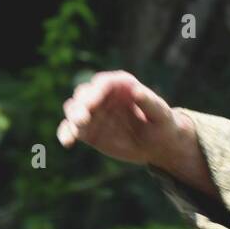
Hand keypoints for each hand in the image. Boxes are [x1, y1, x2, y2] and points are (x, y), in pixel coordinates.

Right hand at [56, 70, 188, 166]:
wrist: (158, 145)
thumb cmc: (163, 125)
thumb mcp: (161, 115)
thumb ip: (150, 103)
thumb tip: (137, 91)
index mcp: (122, 84)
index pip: (103, 83)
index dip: (95, 92)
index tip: (91, 105)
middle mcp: (103, 95)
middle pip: (84, 94)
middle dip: (80, 105)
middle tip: (83, 119)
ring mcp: (93, 112)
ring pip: (74, 110)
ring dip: (72, 118)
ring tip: (78, 129)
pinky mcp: (87, 129)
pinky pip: (71, 129)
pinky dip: (66, 133)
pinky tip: (68, 142)